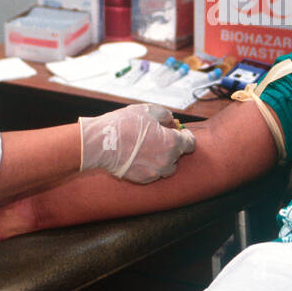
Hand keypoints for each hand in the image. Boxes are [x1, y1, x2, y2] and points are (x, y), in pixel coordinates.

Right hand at [79, 103, 195, 183]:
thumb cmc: (124, 125)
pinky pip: (153, 173)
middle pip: (178, 155)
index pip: (190, 143)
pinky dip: (150, 166)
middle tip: (159, 137)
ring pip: (167, 167)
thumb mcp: (147, 110)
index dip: (186, 136)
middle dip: (172, 146)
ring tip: (149, 149)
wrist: (101, 143)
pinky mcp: (143, 179)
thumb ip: (165, 114)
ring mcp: (155, 172)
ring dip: (163, 159)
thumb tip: (170, 120)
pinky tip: (139, 157)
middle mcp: (167, 160)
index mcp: (172, 142)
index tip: (180, 132)